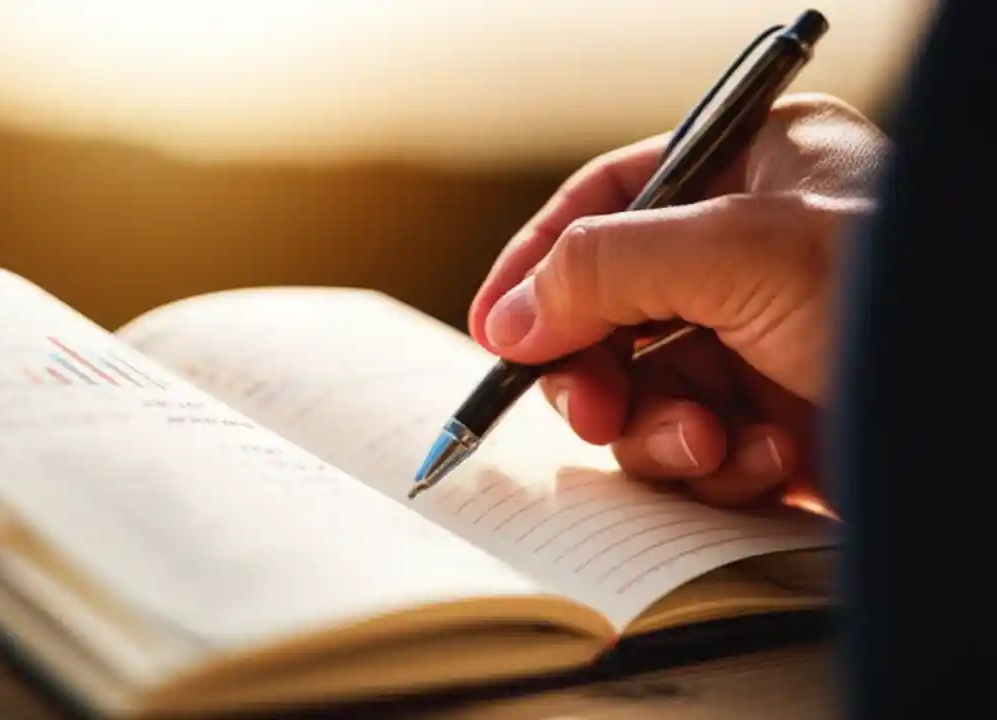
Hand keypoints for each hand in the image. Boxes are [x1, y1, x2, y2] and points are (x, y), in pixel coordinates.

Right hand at [468, 93, 888, 507]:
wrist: (993, 441)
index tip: (495, 331)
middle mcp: (751, 254)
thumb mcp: (740, 251)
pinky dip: (714, 465)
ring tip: (711, 445)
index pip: (608, 203)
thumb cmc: (899, 296)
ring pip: (644, 392)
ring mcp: (762, 344)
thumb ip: (606, 268)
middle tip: (591, 410)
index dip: (540, 263)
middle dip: (598, 370)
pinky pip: (694, 447)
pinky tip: (766, 465)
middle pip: (612, 310)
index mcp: (752, 170)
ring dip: (661, 431)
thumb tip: (510, 318)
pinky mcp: (774, 424)